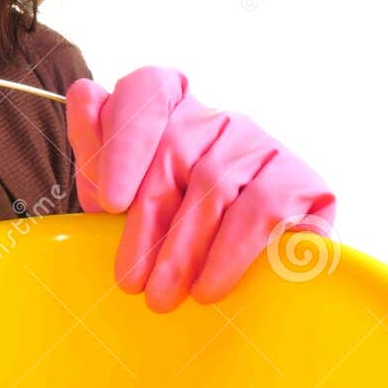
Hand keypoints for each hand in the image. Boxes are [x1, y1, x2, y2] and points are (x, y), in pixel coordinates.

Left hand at [65, 66, 336, 312]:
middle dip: (147, 223)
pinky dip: (232, 252)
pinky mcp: (302, 181)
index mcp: (168, 110)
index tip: (110, 202)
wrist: (225, 273)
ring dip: (184, 248)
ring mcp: (261, 145)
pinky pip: (265, 208)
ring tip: (163, 295)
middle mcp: (216, 119)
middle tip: (130, 280)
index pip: (147, 91)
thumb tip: (85, 94)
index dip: (124, 139)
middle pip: (176, 151)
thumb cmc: (161, 230)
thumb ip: (96, 150)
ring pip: (216, 184)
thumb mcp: (116, 197)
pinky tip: (211, 285)